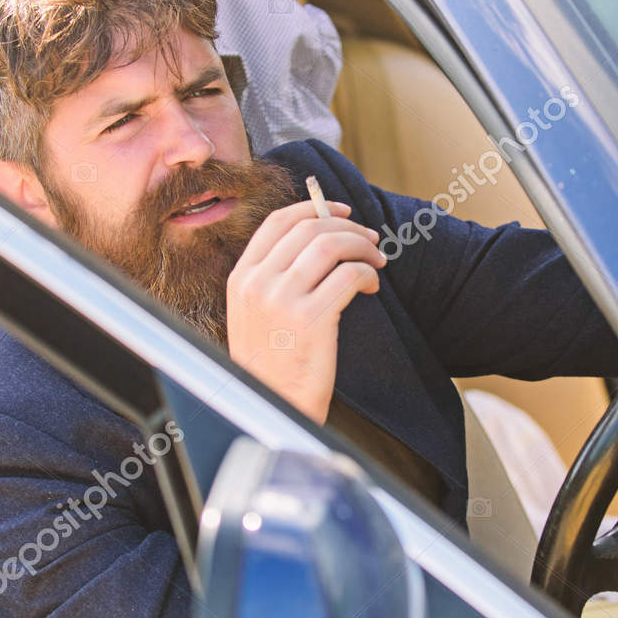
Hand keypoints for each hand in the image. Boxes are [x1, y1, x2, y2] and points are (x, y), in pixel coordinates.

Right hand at [226, 199, 384, 423]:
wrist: (274, 409)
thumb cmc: (273, 365)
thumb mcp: (254, 316)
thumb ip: (273, 278)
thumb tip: (317, 239)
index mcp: (241, 278)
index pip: (278, 222)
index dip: (314, 208)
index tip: (341, 211)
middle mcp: (257, 283)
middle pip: (310, 228)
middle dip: (348, 227)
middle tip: (371, 240)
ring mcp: (281, 300)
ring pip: (331, 244)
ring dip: (362, 247)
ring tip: (376, 261)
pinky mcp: (311, 319)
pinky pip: (349, 275)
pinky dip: (367, 274)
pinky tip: (371, 286)